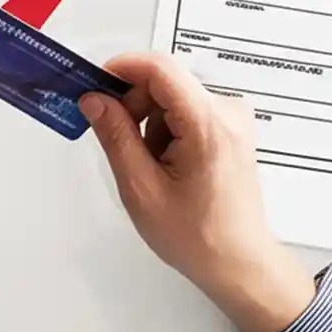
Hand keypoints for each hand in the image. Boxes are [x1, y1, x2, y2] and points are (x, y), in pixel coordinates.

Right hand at [79, 53, 313, 331]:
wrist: (238, 262)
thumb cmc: (197, 236)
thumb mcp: (141, 188)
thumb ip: (115, 136)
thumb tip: (94, 100)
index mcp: (208, 124)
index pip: (159, 68)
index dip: (120, 69)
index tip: (93, 85)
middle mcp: (227, 112)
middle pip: (164, 83)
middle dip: (134, 109)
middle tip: (121, 147)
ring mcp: (232, 119)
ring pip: (171, 99)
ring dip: (150, 126)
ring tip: (152, 169)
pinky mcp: (229, 128)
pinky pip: (185, 112)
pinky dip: (167, 133)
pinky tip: (168, 167)